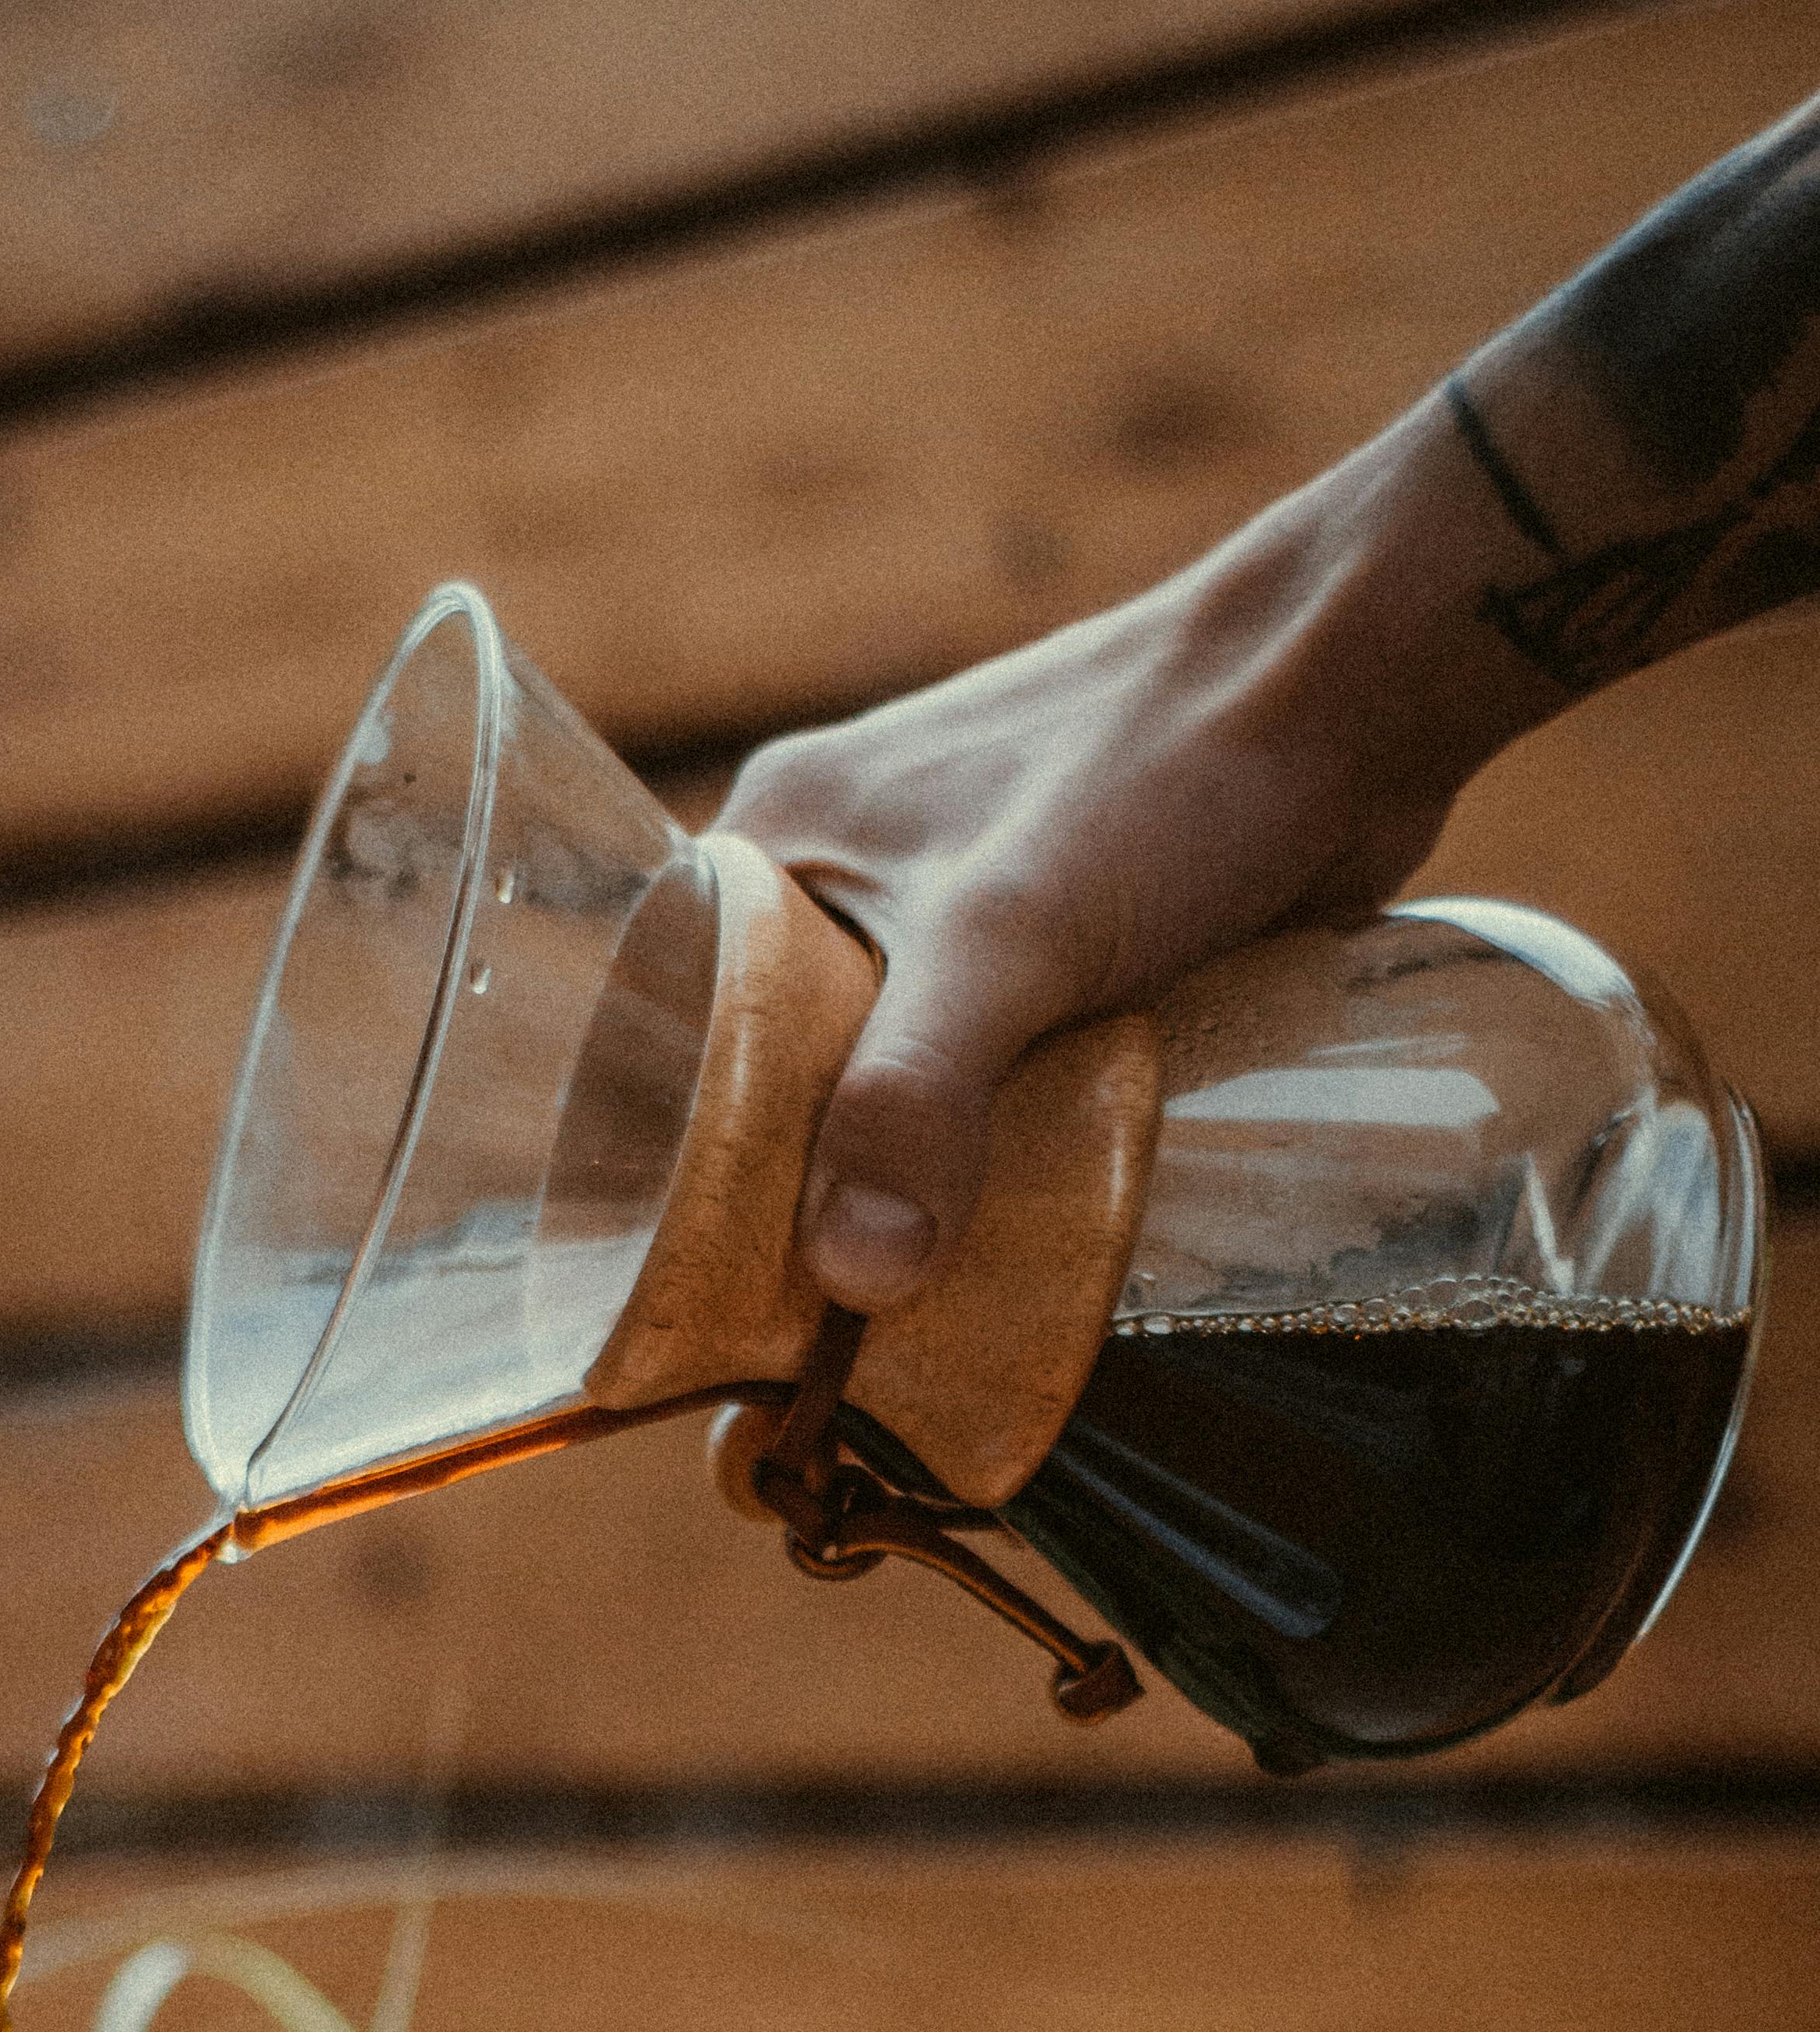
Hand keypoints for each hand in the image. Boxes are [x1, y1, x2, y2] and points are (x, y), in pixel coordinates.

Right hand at [716, 422, 1548, 1308]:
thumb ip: (915, 1098)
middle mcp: (853, 878)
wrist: (1359, 687)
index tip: (699, 1289)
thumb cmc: (1162, 770)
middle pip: (789, 1081)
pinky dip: (1012, 1159)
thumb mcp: (1007, 939)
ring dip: (924, 1191)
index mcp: (781, 843)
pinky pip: (1004, 1086)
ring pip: (907, 1094)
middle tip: (821, 1343)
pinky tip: (1030, 1240)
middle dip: (810, 1203)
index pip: (672, 1028)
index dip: (677, 1158)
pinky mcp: (1068, 955)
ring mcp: (964, 918)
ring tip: (922, 1323)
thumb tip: (856, 1277)